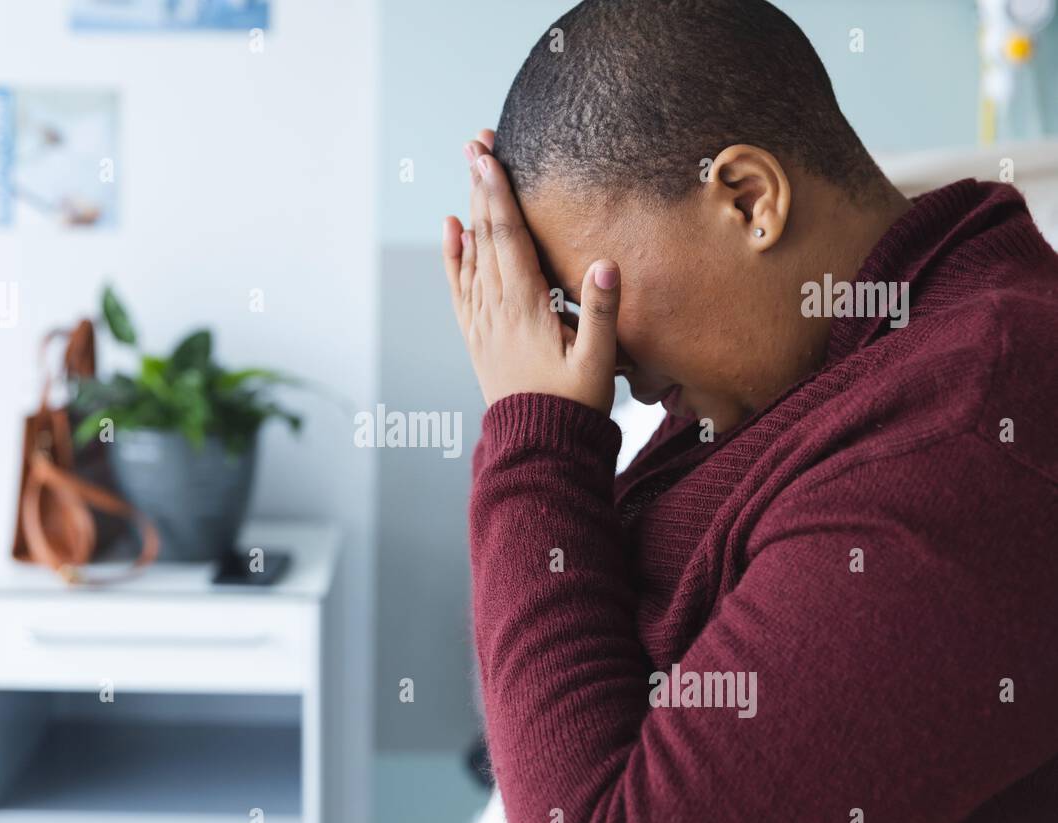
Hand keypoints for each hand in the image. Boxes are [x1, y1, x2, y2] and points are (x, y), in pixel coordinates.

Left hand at [443, 135, 619, 416]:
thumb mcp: (598, 361)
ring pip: (472, 253)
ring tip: (470, 168)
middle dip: (481, 185)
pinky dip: (454, 253)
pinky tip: (452, 226)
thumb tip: (605, 263)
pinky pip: (459, 285)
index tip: (489, 155)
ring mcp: (482, 320)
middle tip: (477, 141)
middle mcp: (495, 308)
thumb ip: (601, 312)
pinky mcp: (478, 333)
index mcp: (524, 308)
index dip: (498, 193)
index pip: (507, 238)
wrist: (537, 445)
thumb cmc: (573, 405)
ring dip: (470, 208)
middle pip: (485, 234)